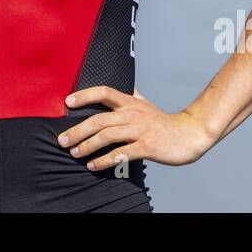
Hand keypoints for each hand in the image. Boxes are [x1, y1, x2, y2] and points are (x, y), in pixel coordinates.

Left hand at [57, 86, 216, 169]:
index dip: (84, 95)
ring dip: (87, 146)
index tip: (67, 102)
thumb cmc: (164, 121)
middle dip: (77, 130)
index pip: (104, 92)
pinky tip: (93, 165)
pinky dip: (104, 160)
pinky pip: (120, 154)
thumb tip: (118, 86)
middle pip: (99, 119)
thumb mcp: (145, 104)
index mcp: (130, 102)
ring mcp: (139, 130)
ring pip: (107, 136)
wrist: (188, 134)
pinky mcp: (146, 147)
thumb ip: (130, 95)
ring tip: (74, 153)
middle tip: (62, 140)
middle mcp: (132, 114)